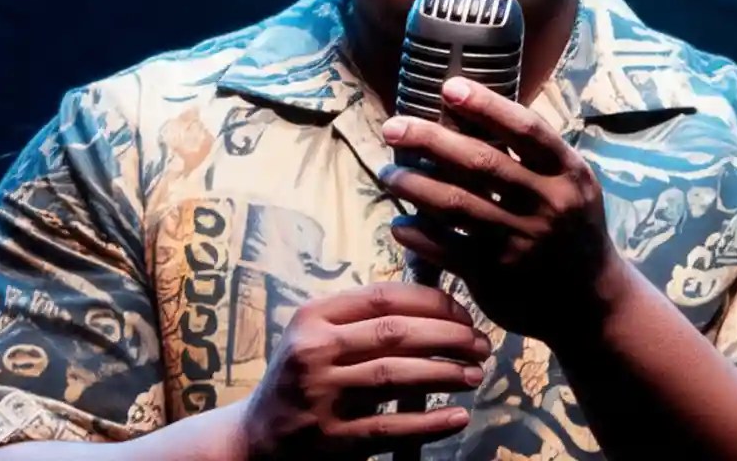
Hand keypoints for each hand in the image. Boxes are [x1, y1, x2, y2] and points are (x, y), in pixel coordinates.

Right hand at [238, 283, 490, 460]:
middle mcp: (314, 352)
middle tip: (481, 344)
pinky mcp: (332, 440)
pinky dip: (429, 423)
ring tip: (475, 374)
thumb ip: (360, 317)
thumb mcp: (315, 335)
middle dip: (449, 337)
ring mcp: (321, 397)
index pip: (383, 297)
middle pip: (395, 334)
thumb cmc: (300, 377)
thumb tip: (434, 302)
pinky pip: (391, 428)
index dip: (432, 303)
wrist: (255, 437)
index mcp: (312, 317)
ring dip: (445, 374)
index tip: (464, 314)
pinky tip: (457, 417)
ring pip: (396, 377)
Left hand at [380, 77, 627, 345]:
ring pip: (455, 204)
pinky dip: (417, 233)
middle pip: (480, 163)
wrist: (592, 302)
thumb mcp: (570, 185)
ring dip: (413, 184)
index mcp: (568, 173)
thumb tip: (470, 112)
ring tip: (387, 173)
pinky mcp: (497, 276)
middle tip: (392, 128)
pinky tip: (399, 223)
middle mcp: (547, 204)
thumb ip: (532, 154)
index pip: (525, 129)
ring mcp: (521, 242)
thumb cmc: (571, 228)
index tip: (449, 87)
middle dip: (430, 140)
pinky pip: (445, 247)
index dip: (486, 105)